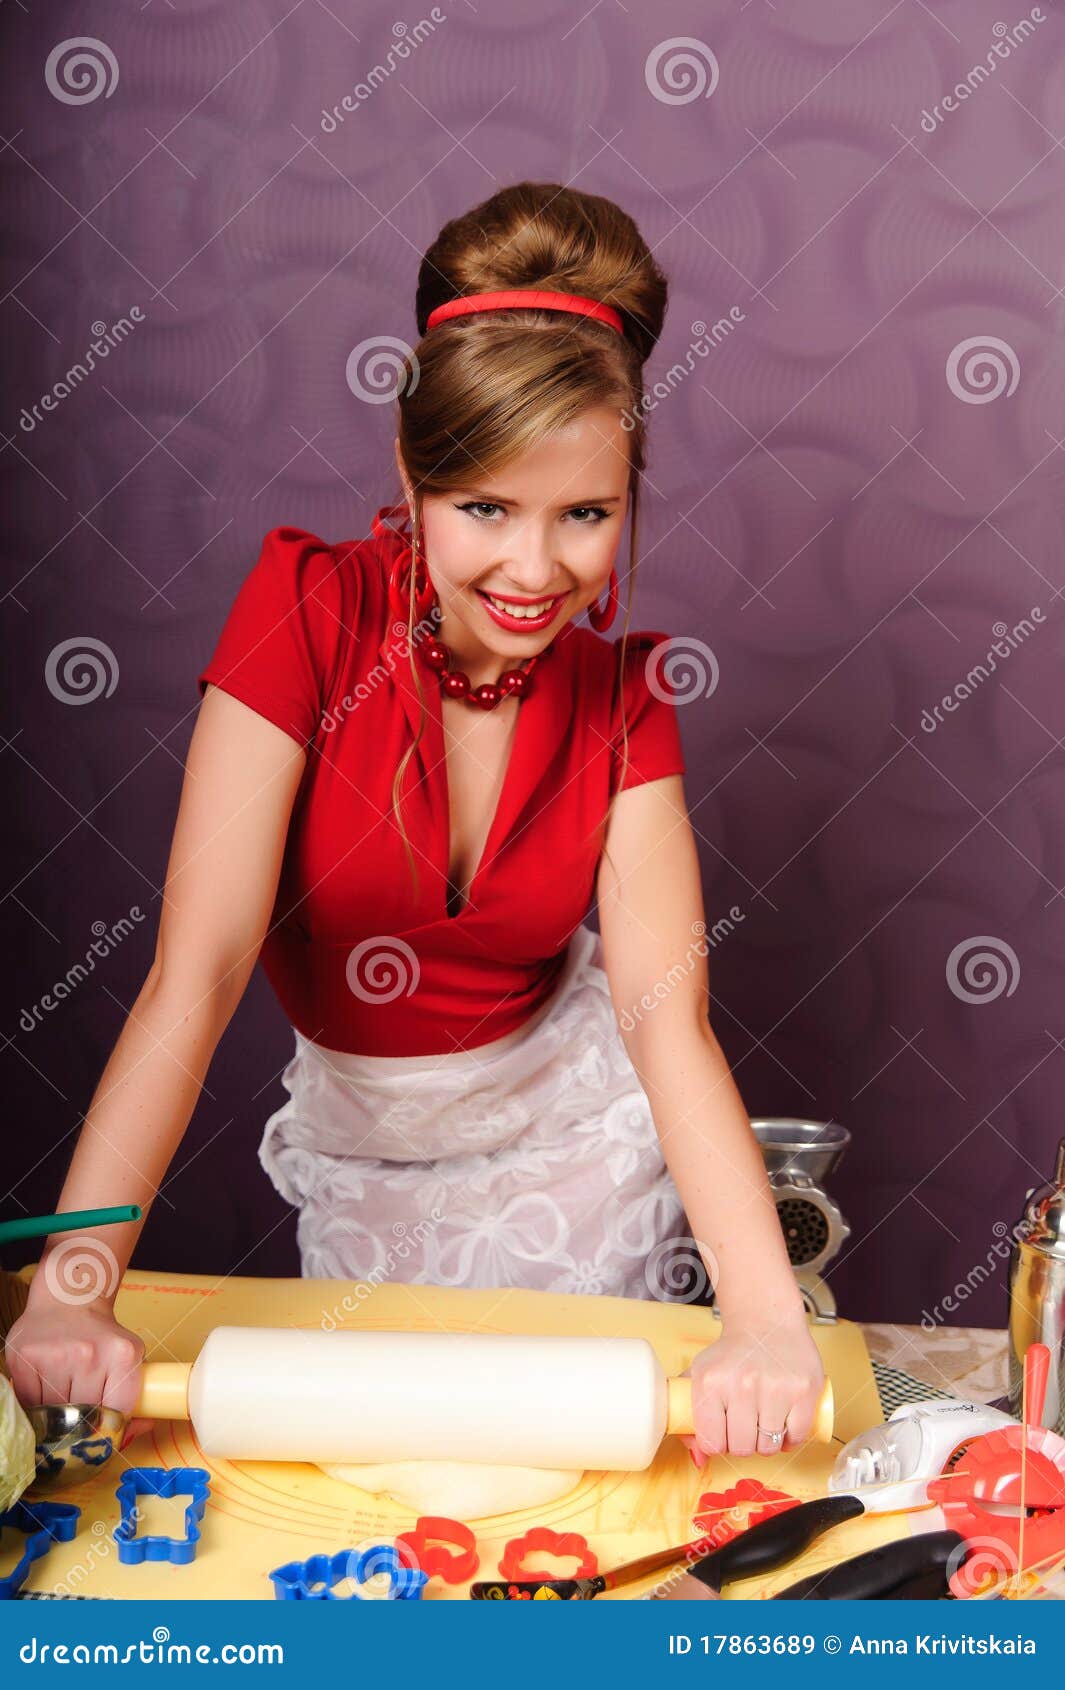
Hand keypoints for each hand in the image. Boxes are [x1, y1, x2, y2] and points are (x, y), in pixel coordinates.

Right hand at [5, 1299, 152, 1449]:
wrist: (68, 1298)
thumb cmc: (99, 1335)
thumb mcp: (127, 1356)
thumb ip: (132, 1393)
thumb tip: (141, 1427)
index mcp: (123, 1355)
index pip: (118, 1413)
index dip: (110, 1427)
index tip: (103, 1429)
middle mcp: (90, 1354)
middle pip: (85, 1416)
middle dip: (83, 1419)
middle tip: (80, 1409)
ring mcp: (56, 1355)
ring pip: (55, 1413)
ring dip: (57, 1412)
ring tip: (62, 1393)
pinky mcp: (25, 1358)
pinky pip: (29, 1402)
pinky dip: (36, 1403)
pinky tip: (44, 1387)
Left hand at [679, 1316, 824, 1467]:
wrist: (766, 1322)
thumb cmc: (733, 1352)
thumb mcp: (701, 1374)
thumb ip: (691, 1416)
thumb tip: (699, 1459)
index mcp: (710, 1382)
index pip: (711, 1442)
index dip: (717, 1444)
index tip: (722, 1434)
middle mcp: (741, 1384)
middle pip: (741, 1448)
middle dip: (742, 1444)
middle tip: (745, 1426)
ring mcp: (775, 1388)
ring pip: (769, 1447)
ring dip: (767, 1443)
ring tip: (764, 1423)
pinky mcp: (803, 1391)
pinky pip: (796, 1437)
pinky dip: (790, 1439)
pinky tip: (783, 1423)